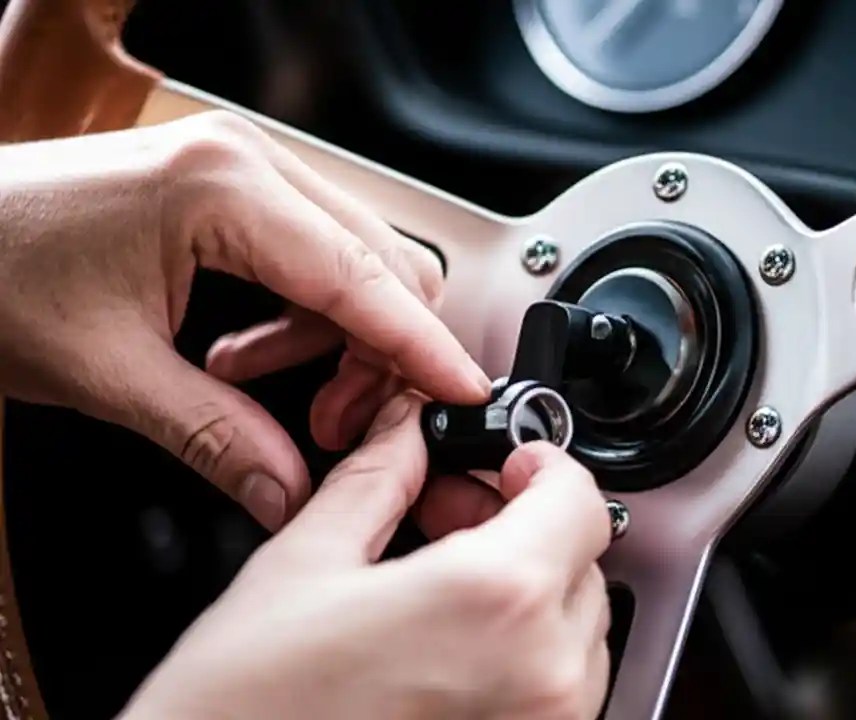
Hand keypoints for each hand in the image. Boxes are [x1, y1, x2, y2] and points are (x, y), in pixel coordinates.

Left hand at [0, 111, 489, 527]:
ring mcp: (241, 169)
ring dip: (342, 340)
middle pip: (379, 263)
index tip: (465, 393)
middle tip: (342, 427)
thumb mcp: (109, 373)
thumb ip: (217, 437)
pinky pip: (309, 256)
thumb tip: (290, 491)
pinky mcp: (229, 188)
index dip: (423, 347)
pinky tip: (253, 361)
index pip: (364, 277)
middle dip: (381, 354)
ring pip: (353, 261)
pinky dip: (305, 318)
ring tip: (294, 404)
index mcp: (224, 189)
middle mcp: (247, 163)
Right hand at [120, 393, 613, 719]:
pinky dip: (524, 652)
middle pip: (581, 561)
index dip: (545, 466)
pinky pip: (559, 688)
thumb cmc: (242, 712)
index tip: (509, 462)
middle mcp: (541, 671)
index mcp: (495, 599)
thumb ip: (376, 480)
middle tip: (451, 515)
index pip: (580, 501)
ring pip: (578, 628)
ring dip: (529, 590)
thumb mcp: (303, 564)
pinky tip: (451, 642)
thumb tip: (405, 434)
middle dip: (524, 525)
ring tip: (444, 584)